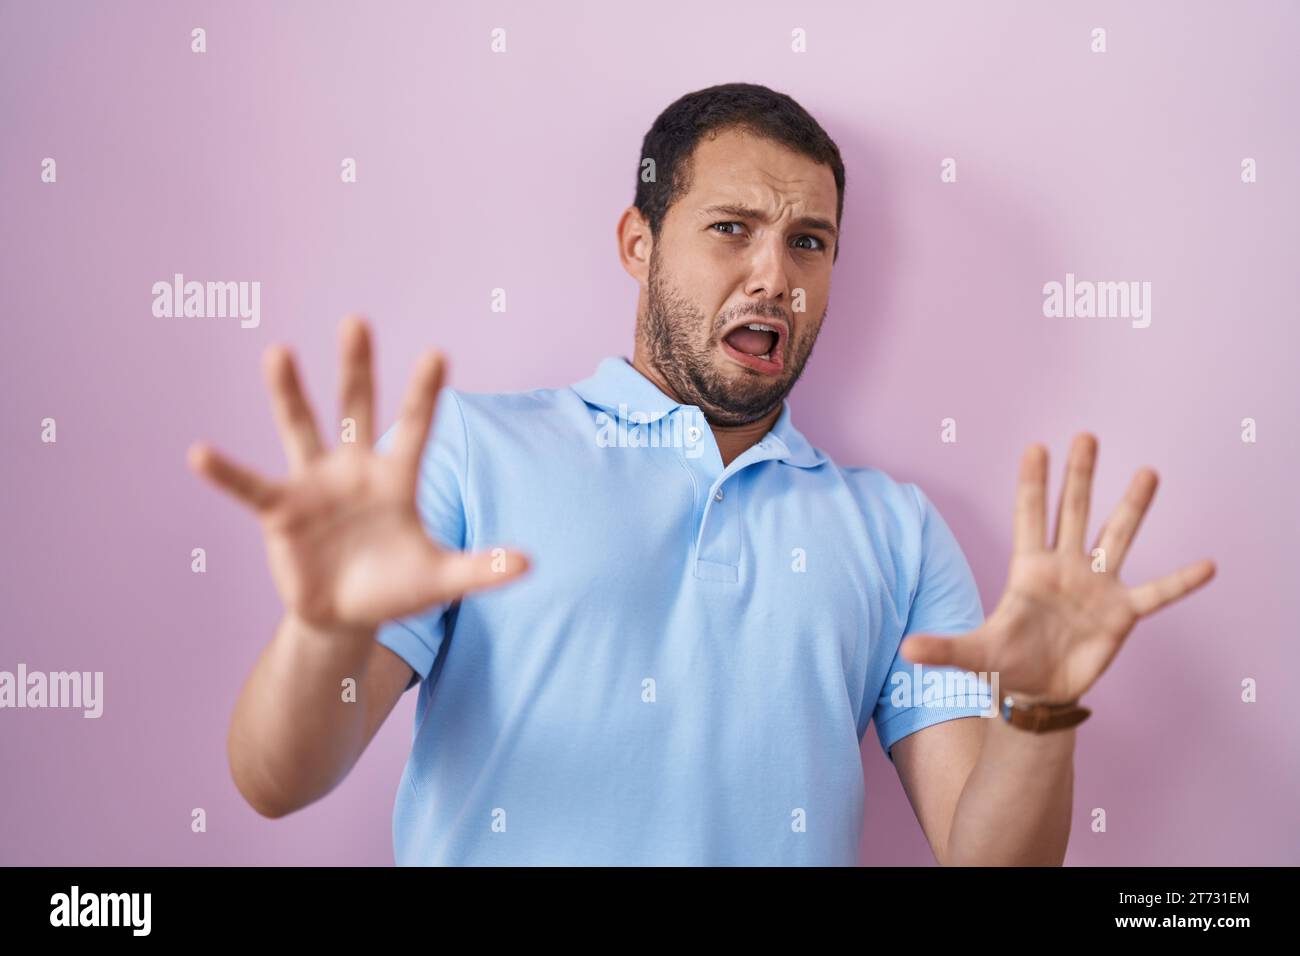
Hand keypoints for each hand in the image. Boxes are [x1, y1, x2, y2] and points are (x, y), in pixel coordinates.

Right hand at [186, 316, 529, 631]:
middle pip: (357, 408)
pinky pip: (251, 486)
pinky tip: (200, 453)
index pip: (416, 426)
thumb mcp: (442, 579)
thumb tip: (531, 562)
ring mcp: (315, 484)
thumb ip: (482, 568)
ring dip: (288, 393)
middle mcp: (354, 468)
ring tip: (278, 352)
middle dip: (357, 367)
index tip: (436, 353)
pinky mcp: (280, 511)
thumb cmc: (397, 587)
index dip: (425, 393)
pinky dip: (227, 473)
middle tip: (356, 321)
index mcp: (397, 477)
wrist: (347, 615)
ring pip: (301, 428)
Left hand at [901, 433, 1214, 702]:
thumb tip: (905, 651)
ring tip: (1148, 472)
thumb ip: (943, 649)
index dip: (1033, 484)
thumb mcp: (974, 654)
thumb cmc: (1006, 662)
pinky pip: (1157, 593)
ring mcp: (1095, 587)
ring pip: (1115, 537)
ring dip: (1132, 507)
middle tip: (1086, 435)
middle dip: (1080, 475)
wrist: (1039, 690)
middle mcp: (1064, 568)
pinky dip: (1180, 582)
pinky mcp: (1121, 613)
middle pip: (1073, 512)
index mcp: (1028, 570)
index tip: (1036, 445)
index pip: (1030, 517)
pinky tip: (1208, 565)